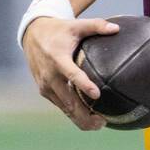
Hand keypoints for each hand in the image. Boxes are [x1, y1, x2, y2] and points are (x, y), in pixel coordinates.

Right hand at [23, 16, 119, 130]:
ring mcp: (45, 86)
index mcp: (58, 59)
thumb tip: (117, 28)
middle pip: (68, 101)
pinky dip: (73, 113)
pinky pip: (60, 106)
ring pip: (64, 108)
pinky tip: (87, 118)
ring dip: (80, 118)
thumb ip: (96, 26)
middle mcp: (50, 76)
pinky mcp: (44, 91)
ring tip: (99, 124)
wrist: (32, 35)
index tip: (97, 95)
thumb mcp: (76, 25)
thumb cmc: (59, 30)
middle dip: (85, 115)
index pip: (72, 74)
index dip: (84, 85)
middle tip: (103, 122)